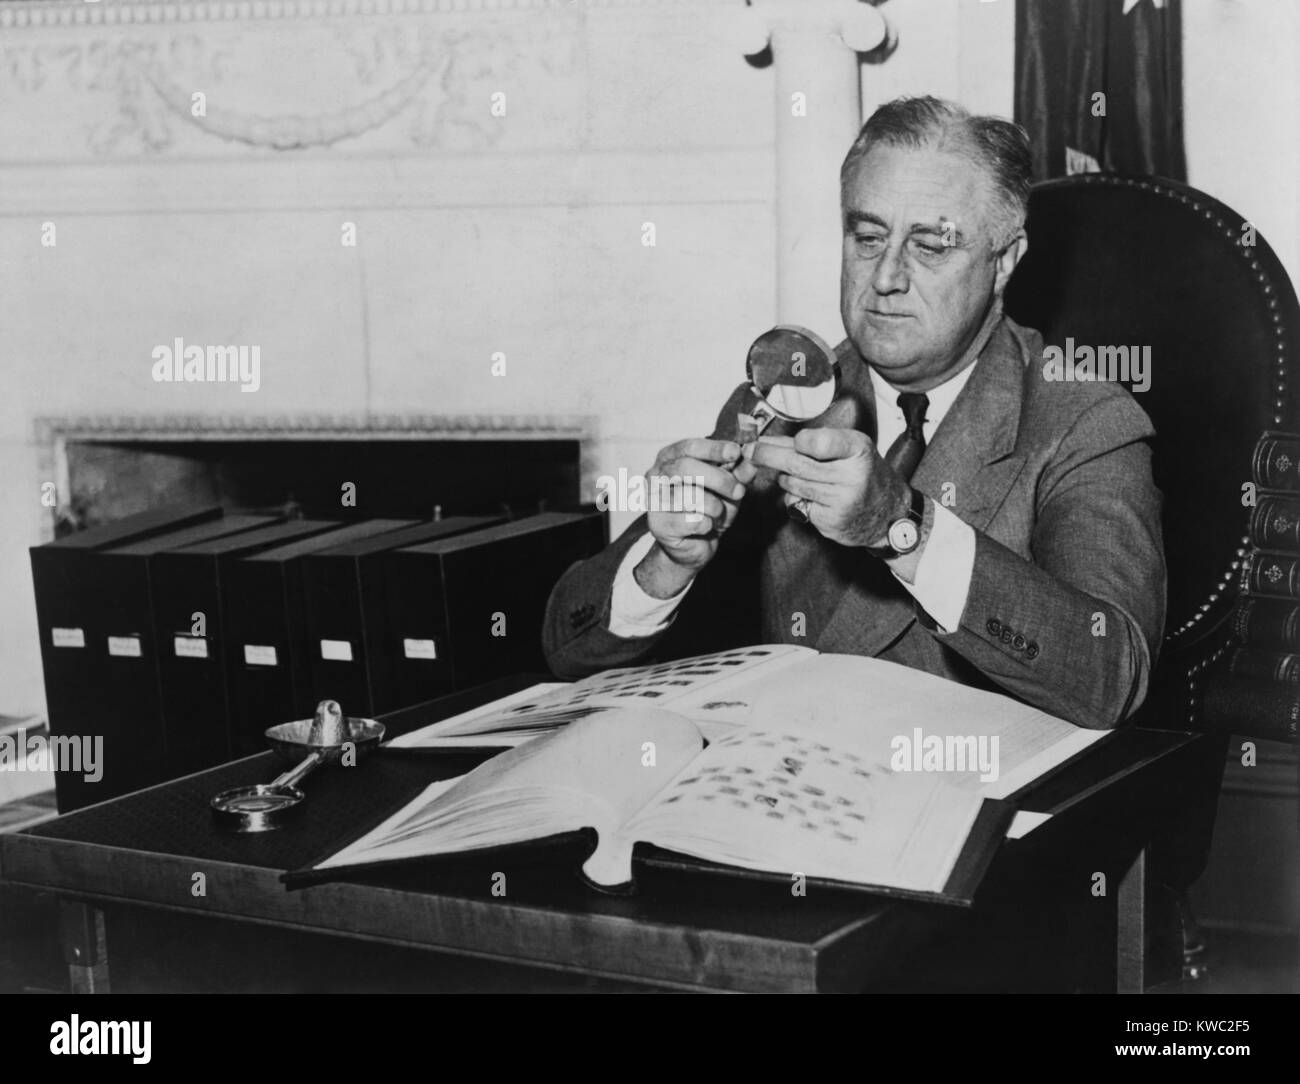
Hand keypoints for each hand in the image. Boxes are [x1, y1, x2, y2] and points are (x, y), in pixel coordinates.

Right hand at [636, 437, 745, 597]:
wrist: (693, 545)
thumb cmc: (707, 511)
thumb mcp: (727, 489)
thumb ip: (738, 474)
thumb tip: (752, 459)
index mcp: (670, 458)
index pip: (690, 447)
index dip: (714, 449)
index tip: (736, 452)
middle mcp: (656, 475)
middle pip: (686, 467)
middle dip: (719, 479)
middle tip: (739, 491)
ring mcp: (654, 500)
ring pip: (691, 496)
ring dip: (715, 507)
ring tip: (717, 514)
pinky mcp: (658, 524)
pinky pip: (692, 520)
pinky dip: (707, 525)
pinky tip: (705, 527)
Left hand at [745, 428, 911, 548]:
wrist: (888, 514)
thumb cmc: (864, 473)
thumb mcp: (853, 448)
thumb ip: (818, 442)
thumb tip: (771, 440)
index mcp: (858, 451)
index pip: (817, 442)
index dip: (799, 441)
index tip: (793, 441)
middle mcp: (851, 477)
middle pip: (796, 464)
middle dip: (767, 455)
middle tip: (750, 450)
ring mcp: (840, 502)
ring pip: (792, 484)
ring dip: (783, 477)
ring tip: (789, 472)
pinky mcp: (829, 522)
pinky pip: (797, 504)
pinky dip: (794, 497)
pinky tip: (808, 494)